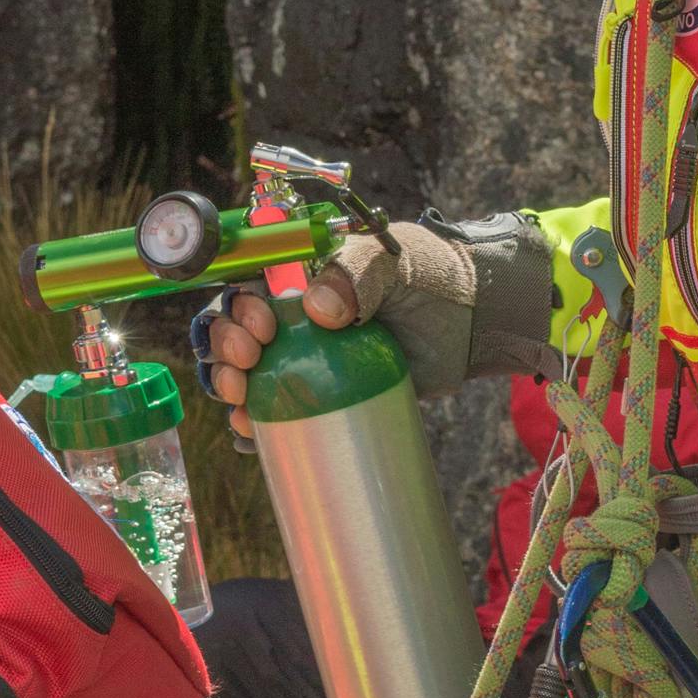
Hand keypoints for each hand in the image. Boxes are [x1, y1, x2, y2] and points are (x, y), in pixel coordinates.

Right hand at [192, 221, 478, 429]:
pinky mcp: (326, 400)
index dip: (237, 310)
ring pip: (245, 377)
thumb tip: (317, 310)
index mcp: (298, 281)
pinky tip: (251, 437)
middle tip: (248, 362)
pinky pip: (277, 415)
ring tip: (241, 403)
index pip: (245, 291)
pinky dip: (254, 428)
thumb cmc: (431, 279)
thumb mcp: (392, 260)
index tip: (264, 327)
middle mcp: (293, 322)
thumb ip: (356, 273)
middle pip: (232, 335)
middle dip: (223, 350)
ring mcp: (306, 363)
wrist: (475, 322)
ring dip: (227, 390)